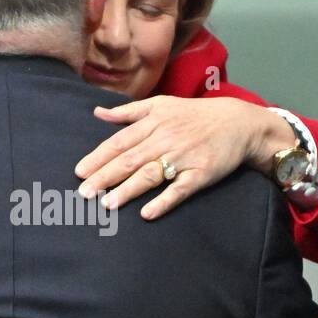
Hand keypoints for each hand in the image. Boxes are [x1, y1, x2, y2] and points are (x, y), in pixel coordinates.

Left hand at [74, 95, 297, 218]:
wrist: (238, 123)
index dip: (99, 157)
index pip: (120, 142)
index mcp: (153, 123)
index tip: (80, 171)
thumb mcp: (161, 104)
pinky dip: (164, 201)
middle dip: (106, 176)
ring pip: (151, 175)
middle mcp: (165, 139)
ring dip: (128, 190)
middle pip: (130, 160)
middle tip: (84, 193)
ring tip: (107, 204)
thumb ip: (128, 111)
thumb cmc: (195, 115)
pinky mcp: (201, 174)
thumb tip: (98, 113)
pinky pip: (180, 190)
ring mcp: (183, 157)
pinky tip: (147, 213)